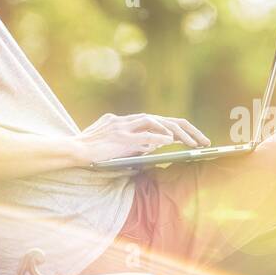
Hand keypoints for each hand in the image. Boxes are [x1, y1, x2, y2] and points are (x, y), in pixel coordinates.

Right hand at [77, 113, 209, 163]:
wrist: (70, 153)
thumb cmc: (91, 155)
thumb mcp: (116, 149)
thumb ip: (133, 148)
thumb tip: (154, 152)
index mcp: (125, 122)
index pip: (157, 121)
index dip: (177, 129)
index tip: (193, 139)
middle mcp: (125, 120)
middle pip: (163, 119)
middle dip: (187, 130)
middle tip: (205, 141)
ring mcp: (123, 127)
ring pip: (156, 122)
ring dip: (177, 132)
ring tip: (193, 144)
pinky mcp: (120, 137)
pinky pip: (144, 135)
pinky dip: (159, 136)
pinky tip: (172, 141)